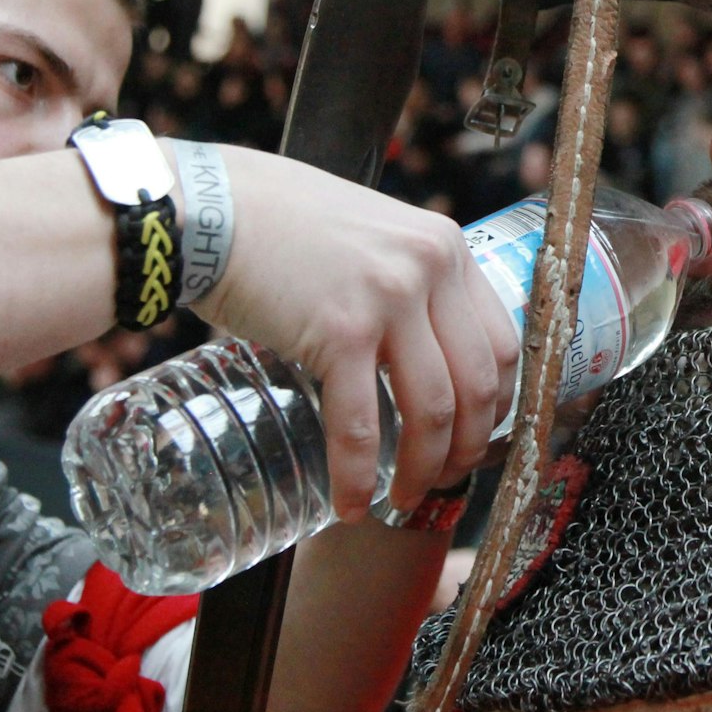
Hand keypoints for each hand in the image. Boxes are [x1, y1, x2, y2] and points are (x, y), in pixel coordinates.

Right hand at [190, 146, 519, 520]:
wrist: (209, 208)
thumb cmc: (276, 223)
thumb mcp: (370, 234)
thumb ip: (402, 278)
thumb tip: (412, 348)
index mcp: (444, 247)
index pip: (502, 341)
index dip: (496, 404)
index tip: (475, 435)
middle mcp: (429, 268)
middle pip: (478, 383)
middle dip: (467, 447)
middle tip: (444, 479)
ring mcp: (388, 298)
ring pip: (433, 411)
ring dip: (423, 470)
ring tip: (403, 499)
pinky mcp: (340, 330)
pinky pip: (362, 423)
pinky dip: (359, 476)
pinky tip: (352, 503)